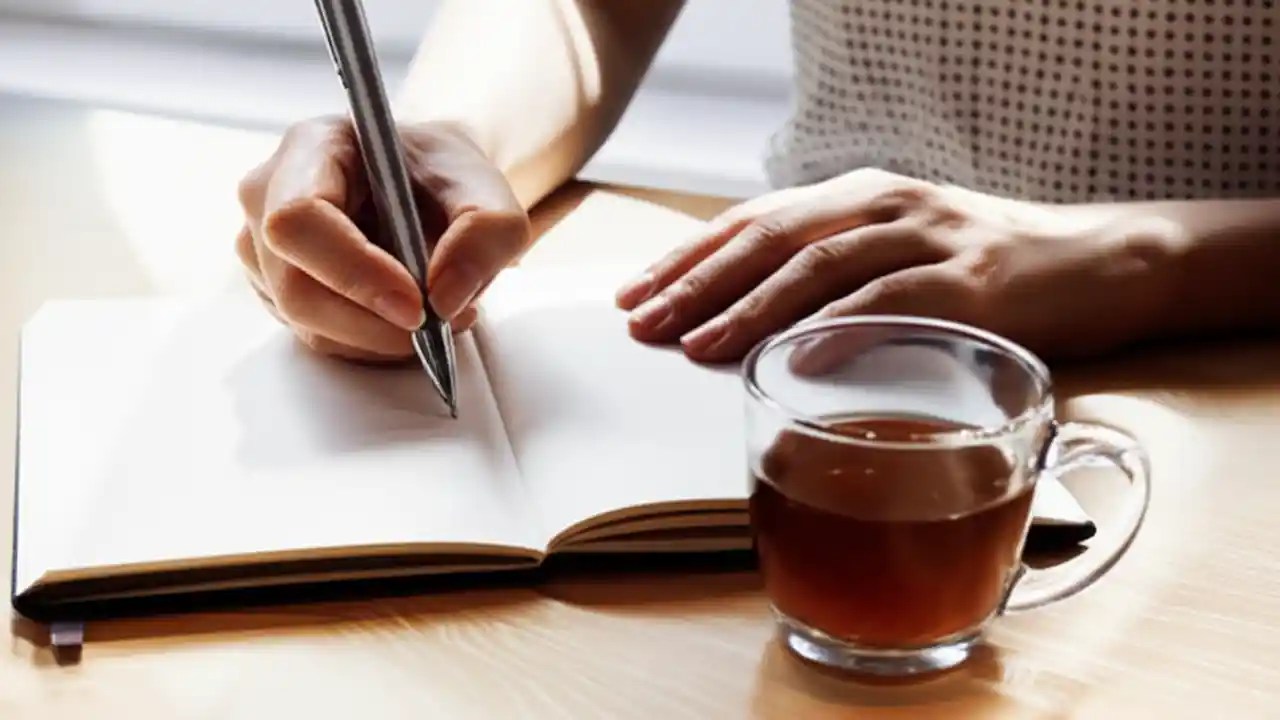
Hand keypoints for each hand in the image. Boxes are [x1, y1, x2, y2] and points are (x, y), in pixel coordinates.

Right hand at [236, 117, 529, 361]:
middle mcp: (268, 198)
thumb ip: (486, 232)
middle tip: (442, 323)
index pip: (300, 220)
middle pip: (296, 287)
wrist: (429, 184)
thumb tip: (444, 298)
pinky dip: (373, 343)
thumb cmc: (445, 175)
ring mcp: (264, 249)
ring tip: (441, 315)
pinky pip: (320, 337)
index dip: (353, 272)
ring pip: (308, 323)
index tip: (416, 305)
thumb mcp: (489, 189)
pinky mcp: (279, 291)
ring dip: (381, 337)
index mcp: (310, 148)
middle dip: (374, 324)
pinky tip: (411, 320)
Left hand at [616, 168, 1175, 361]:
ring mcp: (931, 239)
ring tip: (696, 346)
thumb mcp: (900, 252)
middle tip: (643, 323)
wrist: (1102, 260)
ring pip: (821, 266)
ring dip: (751, 309)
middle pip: (771, 238)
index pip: (753, 221)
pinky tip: (795, 359)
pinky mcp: (975, 283)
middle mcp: (885, 205)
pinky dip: (840, 330)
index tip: (636, 291)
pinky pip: (894, 303)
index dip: (689, 256)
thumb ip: (835, 272)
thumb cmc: (987, 269)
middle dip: (698, 283)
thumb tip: (750, 317)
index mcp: (859, 196)